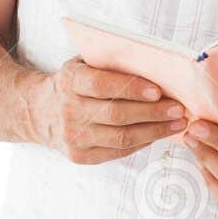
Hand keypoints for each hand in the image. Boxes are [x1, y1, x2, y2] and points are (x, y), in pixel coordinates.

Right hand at [29, 58, 186, 163]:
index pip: (102, 85)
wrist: (39, 112)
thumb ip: (109, 63)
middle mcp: (69, 110)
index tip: (158, 90)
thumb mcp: (83, 64)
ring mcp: (73, 136)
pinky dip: (141, 143)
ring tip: (177, 124)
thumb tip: (154, 64)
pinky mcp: (79, 155)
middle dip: (153, 112)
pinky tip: (157, 134)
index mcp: (70, 81)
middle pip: (117, 114)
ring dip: (154, 131)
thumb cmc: (73, 83)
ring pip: (121, 137)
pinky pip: (117, 151)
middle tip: (178, 109)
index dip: (132, 88)